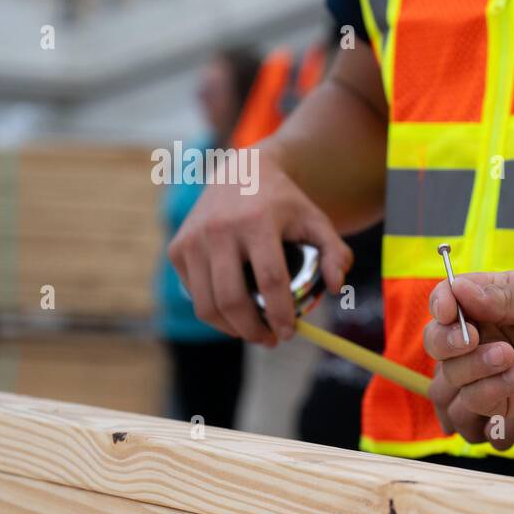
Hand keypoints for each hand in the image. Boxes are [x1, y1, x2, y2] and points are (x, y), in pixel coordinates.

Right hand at [167, 144, 352, 344]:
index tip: (290, 333)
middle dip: (253, 330)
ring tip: (255, 333)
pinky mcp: (177, 249)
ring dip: (232, 329)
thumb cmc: (284, 204)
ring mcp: (193, 240)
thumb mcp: (317, 221)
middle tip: (271, 340)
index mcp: (257, 222)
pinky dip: (214, 313)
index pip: (270, 280)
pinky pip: (195, 295)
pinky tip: (235, 314)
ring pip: (208, 305)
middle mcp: (219, 230)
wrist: (241, 172)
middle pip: (232, 299)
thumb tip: (334, 288)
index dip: (280, 314)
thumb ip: (335, 253)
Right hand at [423, 271, 513, 423]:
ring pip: (448, 382)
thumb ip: (499, 295)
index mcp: (489, 302)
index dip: (440, 307)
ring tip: (511, 360)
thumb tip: (455, 290)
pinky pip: (473, 408)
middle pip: (437, 346)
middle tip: (480, 342)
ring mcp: (493, 372)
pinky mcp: (508, 403)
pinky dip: (487, 397)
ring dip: (470, 373)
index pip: (444, 303)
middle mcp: (485, 337)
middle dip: (450, 345)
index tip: (450, 311)